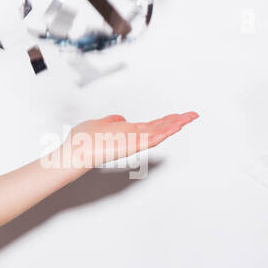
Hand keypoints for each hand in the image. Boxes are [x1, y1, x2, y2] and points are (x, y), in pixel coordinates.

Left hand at [52, 112, 198, 169]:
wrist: (75, 152)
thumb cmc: (82, 141)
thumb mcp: (99, 124)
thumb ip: (112, 122)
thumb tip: (121, 118)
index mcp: (126, 132)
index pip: (150, 125)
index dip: (165, 120)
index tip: (178, 115)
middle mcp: (131, 136)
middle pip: (158, 127)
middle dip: (176, 121)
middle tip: (192, 115)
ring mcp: (131, 141)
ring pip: (157, 132)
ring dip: (174, 125)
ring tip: (189, 119)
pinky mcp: (129, 145)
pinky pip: (149, 138)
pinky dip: (162, 132)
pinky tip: (173, 128)